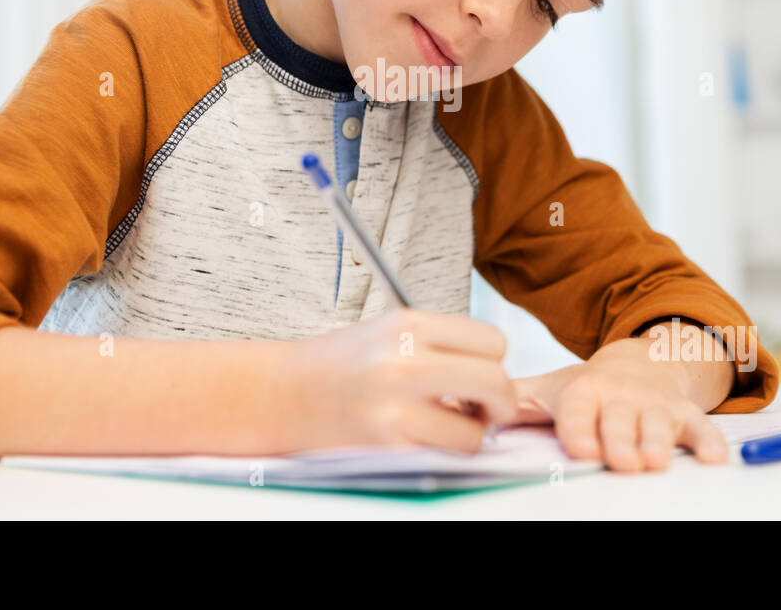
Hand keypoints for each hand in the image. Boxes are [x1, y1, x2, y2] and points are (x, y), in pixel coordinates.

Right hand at [281, 309, 518, 453]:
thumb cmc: (339, 364)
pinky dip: (439, 453)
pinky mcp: (385, 445)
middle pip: (495, 381)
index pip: (491, 341)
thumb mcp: (388, 332)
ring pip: (475, 431)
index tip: (482, 374)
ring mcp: (394, 407)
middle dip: (500, 402)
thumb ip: (440, 344)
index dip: (495, 362)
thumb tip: (497, 370)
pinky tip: (418, 438)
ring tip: (443, 426)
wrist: (279, 394)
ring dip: (468, 436)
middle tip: (487, 410)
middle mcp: (402, 361)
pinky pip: (442, 456)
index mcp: (407, 324)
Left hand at [509, 336, 729, 471]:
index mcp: (584, 392)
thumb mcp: (547, 390)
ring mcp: (654, 406)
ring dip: (658, 440)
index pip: (578, 409)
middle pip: (621, 419)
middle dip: (620, 439)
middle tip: (621, 461)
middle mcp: (621, 397)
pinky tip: (715, 458)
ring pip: (659, 422)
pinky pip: (701, 426)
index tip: (580, 449)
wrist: (639, 362)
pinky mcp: (684, 415)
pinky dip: (710, 440)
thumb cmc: (587, 389)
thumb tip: (460, 408)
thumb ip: (510, 401)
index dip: (579, 428)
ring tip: (656, 461)